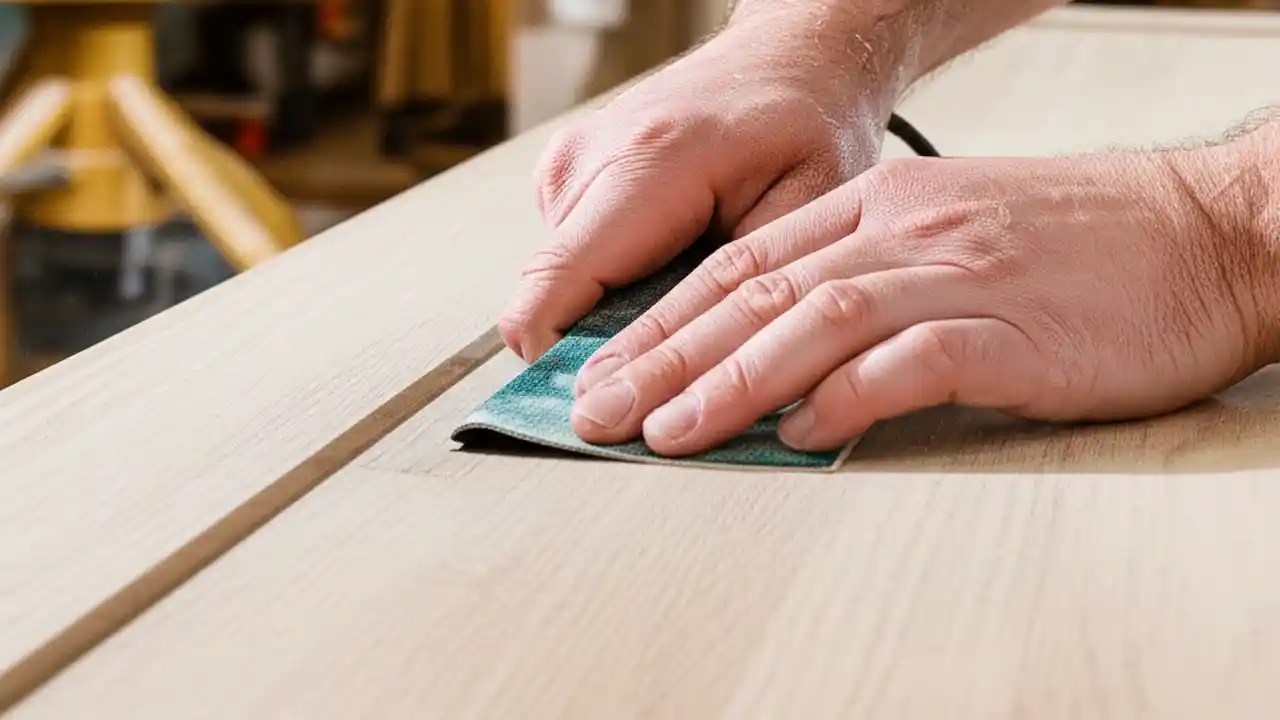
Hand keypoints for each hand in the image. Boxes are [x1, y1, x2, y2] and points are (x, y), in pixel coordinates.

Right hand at [498, 13, 894, 361]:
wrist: (789, 60)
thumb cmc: (805, 123)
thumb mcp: (808, 209)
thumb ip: (744, 290)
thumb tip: (696, 373)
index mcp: (650, 164)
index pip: (558, 282)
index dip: (561, 362)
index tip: (593, 414)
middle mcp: (592, 158)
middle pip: (547, 294)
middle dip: (593, 353)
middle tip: (656, 394)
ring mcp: (571, 164)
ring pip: (554, 285)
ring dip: (604, 320)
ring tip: (678, 316)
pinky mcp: (567, 176)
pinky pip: (567, 260)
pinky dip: (608, 288)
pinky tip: (665, 276)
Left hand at [570, 144, 1279, 455]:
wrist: (1208, 231)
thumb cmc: (1084, 247)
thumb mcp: (954, 236)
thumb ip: (869, 283)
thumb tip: (790, 369)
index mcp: (882, 206)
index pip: (743, 264)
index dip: (664, 320)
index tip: (608, 367)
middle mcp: (903, 230)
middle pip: (754, 294)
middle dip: (664, 357)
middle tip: (600, 410)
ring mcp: (954, 272)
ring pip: (812, 323)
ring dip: (729, 380)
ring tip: (667, 433)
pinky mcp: (1008, 326)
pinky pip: (908, 362)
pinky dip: (844, 399)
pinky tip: (799, 434)